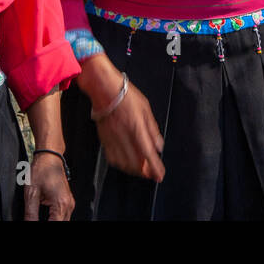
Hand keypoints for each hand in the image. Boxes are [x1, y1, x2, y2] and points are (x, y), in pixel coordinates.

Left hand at [24, 152, 74, 220]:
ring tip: (38, 218)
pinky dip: (55, 219)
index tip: (33, 222)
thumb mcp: (31, 193)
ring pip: (64, 222)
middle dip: (49, 225)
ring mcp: (70, 203)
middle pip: (62, 225)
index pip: (54, 226)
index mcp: (60, 204)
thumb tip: (28, 224)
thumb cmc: (41, 170)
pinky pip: (63, 216)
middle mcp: (68, 205)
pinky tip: (46, 218)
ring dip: (53, 222)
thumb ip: (30, 214)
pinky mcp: (68, 201)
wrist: (50, 156)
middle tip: (34, 219)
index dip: (44, 227)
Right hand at [79, 56, 164, 181]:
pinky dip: (121, 164)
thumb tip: (159, 146)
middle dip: (145, 172)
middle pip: (135, 162)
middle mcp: (124, 135)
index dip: (154, 167)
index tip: (159, 175)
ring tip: (141, 170)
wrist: (104, 88)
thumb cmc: (126, 95)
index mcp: (136, 126)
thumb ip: (152, 129)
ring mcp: (112, 138)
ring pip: (123, 162)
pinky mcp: (104, 138)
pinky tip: (126, 164)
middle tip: (152, 174)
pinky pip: (112, 157)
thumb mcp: (146, 108)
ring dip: (133, 170)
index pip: (147, 152)